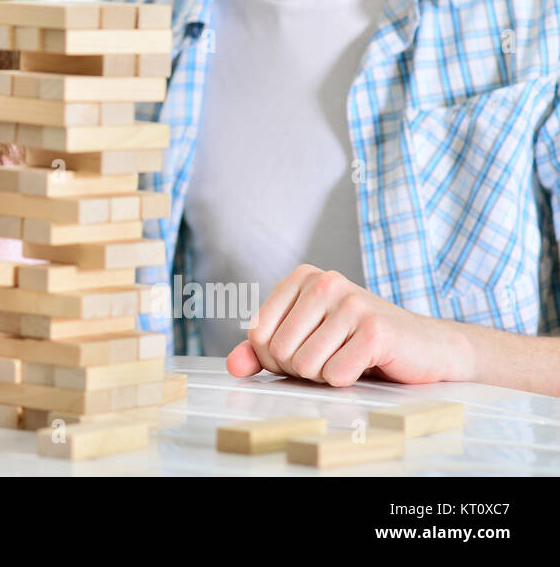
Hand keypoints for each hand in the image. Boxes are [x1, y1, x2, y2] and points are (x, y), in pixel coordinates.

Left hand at [226, 264, 473, 386]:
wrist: (424, 347)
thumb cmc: (356, 343)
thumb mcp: (305, 339)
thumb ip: (264, 351)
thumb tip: (234, 367)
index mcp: (302, 277)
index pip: (257, 333)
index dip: (274, 357)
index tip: (304, 350)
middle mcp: (325, 282)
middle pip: (279, 351)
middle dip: (300, 369)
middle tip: (332, 357)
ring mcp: (351, 303)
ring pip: (305, 365)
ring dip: (325, 375)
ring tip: (349, 358)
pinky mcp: (375, 330)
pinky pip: (335, 375)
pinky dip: (347, 380)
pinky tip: (366, 364)